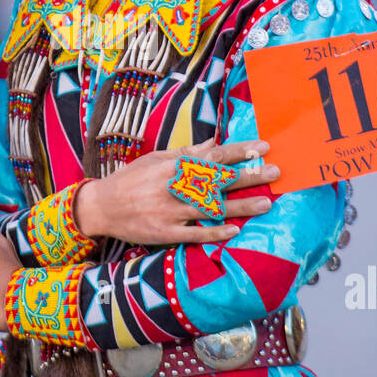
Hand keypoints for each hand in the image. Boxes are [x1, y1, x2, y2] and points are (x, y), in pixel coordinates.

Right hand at [74, 138, 278, 246]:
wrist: (102, 206)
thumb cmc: (131, 179)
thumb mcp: (156, 159)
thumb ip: (186, 153)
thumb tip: (213, 143)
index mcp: (174, 165)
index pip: (213, 156)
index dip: (239, 152)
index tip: (262, 148)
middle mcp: (175, 186)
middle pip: (219, 180)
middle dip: (249, 176)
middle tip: (275, 172)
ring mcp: (171, 211)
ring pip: (213, 207)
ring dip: (241, 206)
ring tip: (266, 203)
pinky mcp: (165, 232)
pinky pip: (195, 232)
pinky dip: (214, 231)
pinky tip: (234, 230)